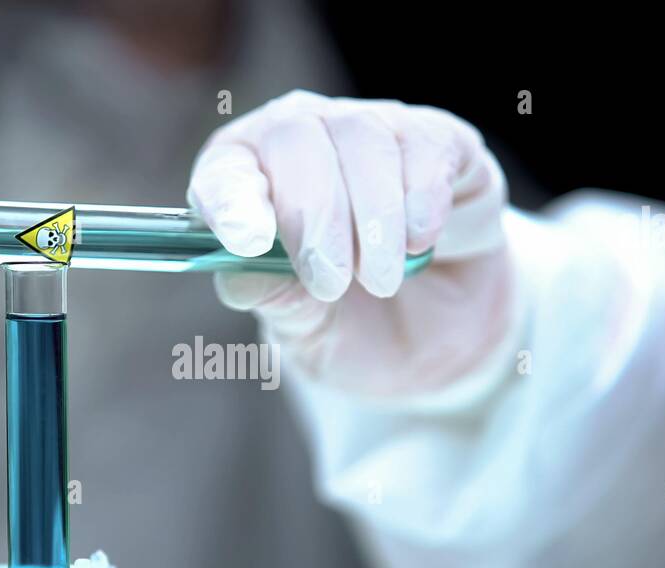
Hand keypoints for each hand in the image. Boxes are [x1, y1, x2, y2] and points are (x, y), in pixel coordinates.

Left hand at [188, 90, 511, 394]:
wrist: (441, 338)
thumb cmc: (353, 326)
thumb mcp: (306, 330)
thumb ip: (273, 298)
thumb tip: (242, 271)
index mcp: (249, 185)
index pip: (223, 169)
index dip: (231, 198)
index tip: (248, 241)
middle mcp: (303, 141)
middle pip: (294, 136)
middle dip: (312, 211)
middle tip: (332, 282)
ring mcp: (371, 132)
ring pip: (361, 135)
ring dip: (373, 215)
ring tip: (381, 280)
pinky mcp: (436, 141)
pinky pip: (424, 143)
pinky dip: (421, 196)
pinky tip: (420, 242)